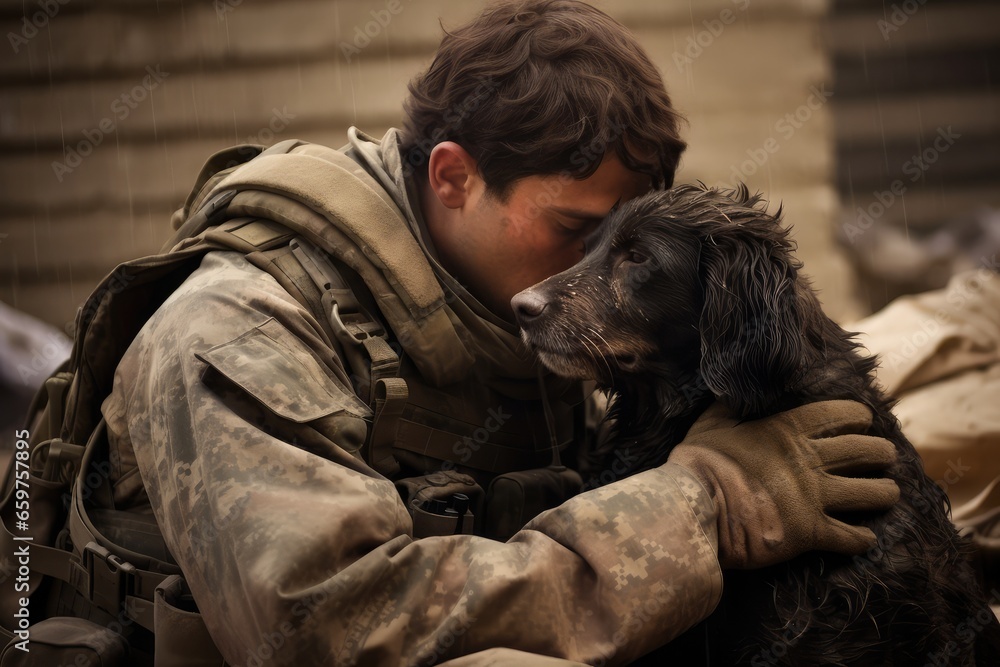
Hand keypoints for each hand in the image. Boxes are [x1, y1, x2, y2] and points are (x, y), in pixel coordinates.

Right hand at [668, 400, 899, 569]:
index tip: (864, 419)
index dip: (857, 415)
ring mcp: (814, 497)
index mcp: (787, 431)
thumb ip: (728, 407)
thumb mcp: (711, 423)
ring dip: (885, 492)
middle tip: (886, 455)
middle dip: (881, 452)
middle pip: (865, 451)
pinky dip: (862, 538)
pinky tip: (867, 537)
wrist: (696, 505)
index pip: (838, 414)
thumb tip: (731, 389)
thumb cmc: (699, 463)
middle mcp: (809, 462)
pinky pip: (851, 537)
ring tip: (889, 492)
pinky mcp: (811, 532)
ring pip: (871, 493)